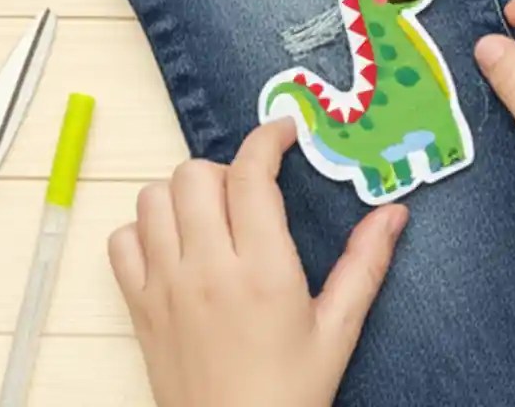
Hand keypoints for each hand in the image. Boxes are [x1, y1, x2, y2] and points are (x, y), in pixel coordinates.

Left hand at [108, 120, 409, 406]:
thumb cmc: (289, 393)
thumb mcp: (338, 331)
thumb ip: (364, 265)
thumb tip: (394, 214)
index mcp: (263, 272)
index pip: (250, 175)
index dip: (266, 140)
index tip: (283, 134)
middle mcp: (208, 270)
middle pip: (194, 174)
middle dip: (225, 170)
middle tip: (248, 194)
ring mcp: (166, 286)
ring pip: (152, 198)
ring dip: (181, 195)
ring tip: (210, 218)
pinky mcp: (139, 306)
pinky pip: (120, 241)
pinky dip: (142, 231)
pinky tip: (173, 248)